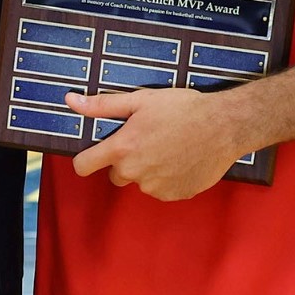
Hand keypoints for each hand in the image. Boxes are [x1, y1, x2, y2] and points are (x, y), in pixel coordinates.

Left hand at [68, 88, 239, 200]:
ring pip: (141, 181)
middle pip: (116, 174)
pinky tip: (181, 159)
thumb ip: (102, 105)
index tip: (94, 155)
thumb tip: (70, 101)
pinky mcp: (175, 195)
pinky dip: (167, 177)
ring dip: (148, 168)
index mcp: (123, 149)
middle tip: (147, 140)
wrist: (224, 126)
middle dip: (126, 160)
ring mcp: (156, 187)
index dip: (85, 160)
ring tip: (169, 146)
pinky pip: (161, 189)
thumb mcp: (140, 100)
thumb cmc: (183, 109)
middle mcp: (136, 172)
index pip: (83, 166)